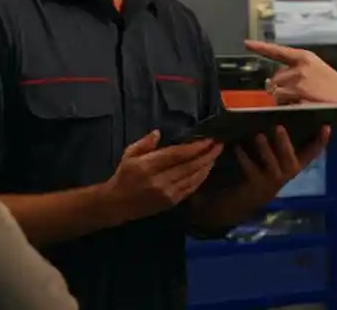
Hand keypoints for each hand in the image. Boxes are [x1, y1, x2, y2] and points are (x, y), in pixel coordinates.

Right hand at [103, 131, 221, 223]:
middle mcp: (160, 181)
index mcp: (148, 166)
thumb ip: (145, 143)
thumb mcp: (129, 154)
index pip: (177, 155)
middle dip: (206, 155)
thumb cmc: (124, 176)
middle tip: (219, 144)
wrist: (117, 204)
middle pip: (189, 166)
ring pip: (193, 178)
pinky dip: (201, 178)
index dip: (195, 147)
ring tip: (216, 154)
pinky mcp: (171, 202)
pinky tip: (207, 169)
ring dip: (207, 166)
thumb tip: (158, 132)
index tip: (208, 139)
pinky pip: (190, 189)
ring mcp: (167, 193)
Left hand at [235, 125, 331, 201]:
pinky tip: (238, 146)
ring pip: (271, 164)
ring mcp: (272, 180)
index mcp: (296, 164)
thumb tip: (285, 113)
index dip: (320, 141)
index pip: (312, 153)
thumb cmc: (269, 169)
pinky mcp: (256, 184)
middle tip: (279, 127)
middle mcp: (287, 173)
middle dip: (285, 143)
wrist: (252, 198)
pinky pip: (250, 168)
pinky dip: (243, 157)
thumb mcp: (280, 158)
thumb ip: (284, 142)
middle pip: (290, 159)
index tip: (326, 127)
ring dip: (265, 149)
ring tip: (259, 136)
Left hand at [244, 40, 336, 105]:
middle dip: (278, 89)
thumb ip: (298, 72)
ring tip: (299, 103)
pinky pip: (284, 106)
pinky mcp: (301, 99)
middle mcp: (300, 68)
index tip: (247, 43)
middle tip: (292, 96)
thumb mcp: (319, 70)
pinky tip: (301, 109)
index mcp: (305, 58)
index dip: (260, 47)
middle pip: (275, 79)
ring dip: (282, 101)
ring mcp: (300, 84)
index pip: (278, 51)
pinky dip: (288, 110)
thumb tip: (275, 82)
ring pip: (277, 94)